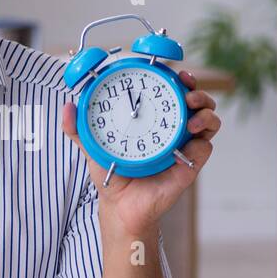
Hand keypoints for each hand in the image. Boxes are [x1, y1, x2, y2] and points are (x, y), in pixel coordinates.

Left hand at [61, 69, 219, 238]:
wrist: (120, 205)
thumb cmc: (112, 172)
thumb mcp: (93, 146)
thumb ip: (78, 128)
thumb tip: (67, 108)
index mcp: (154, 117)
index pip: (172, 91)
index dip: (180, 78)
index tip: (178, 72)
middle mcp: (172, 127)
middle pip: (197, 101)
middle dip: (198, 91)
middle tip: (188, 92)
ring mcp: (184, 144)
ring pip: (209, 120)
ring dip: (206, 113)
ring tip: (193, 118)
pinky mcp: (190, 164)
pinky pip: (205, 147)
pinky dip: (202, 142)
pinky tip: (190, 142)